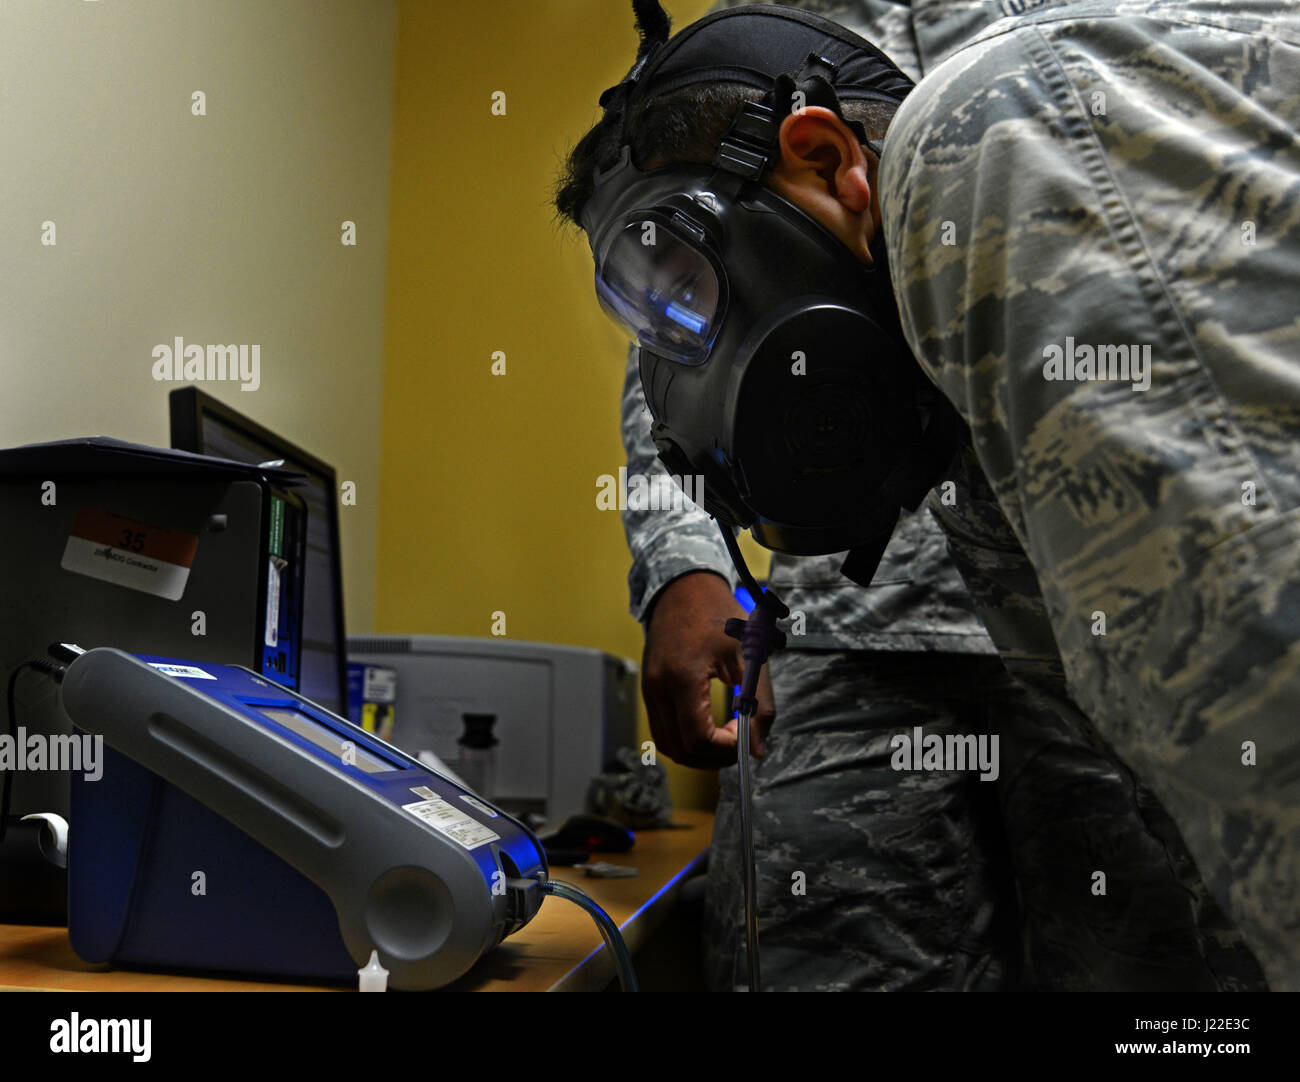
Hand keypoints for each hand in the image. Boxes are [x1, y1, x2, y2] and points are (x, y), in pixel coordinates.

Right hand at [641, 571, 775, 767]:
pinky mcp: (648, 690)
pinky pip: (662, 730)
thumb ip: (759, 704)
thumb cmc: (720, 616)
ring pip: (668, 745)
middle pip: (681, 750)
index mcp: (682, 678)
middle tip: (738, 740)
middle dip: (713, 757)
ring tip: (724, 737)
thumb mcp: (750, 656)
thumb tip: (757, 749)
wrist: (685, 589)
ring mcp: (649, 690)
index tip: (744, 734)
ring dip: (698, 753)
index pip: (698, 739)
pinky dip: (685, 739)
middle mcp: (658, 688)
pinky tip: (709, 728)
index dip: (725, 748)